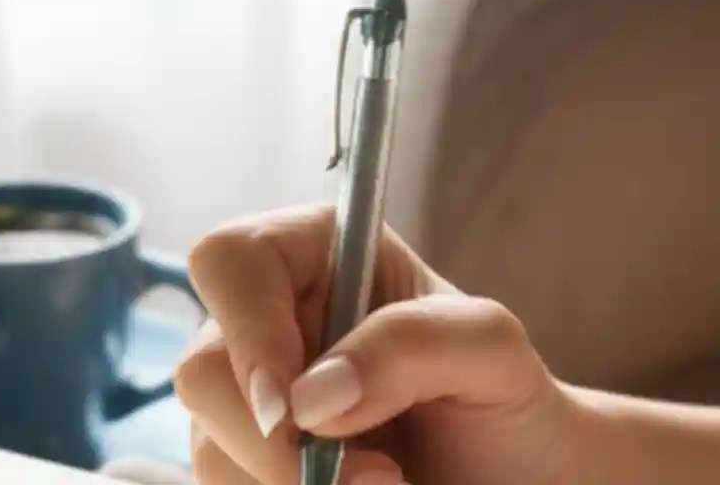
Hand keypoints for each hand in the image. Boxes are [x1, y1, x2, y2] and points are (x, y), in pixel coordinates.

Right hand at [173, 205, 576, 484]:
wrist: (519, 481)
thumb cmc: (507, 400)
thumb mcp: (490, 349)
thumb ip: (410, 343)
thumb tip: (310, 395)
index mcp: (310, 256)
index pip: (230, 260)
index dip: (247, 329)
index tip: (292, 407)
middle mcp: (264, 322)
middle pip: (200, 369)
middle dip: (275, 441)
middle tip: (374, 475)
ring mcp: (246, 398)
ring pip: (208, 445)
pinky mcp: (245, 463)